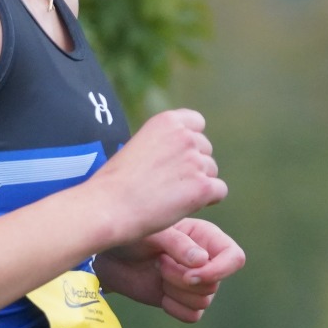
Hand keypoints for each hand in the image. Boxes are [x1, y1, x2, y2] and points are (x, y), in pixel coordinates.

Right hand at [88, 109, 227, 243]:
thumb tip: (184, 151)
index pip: (197, 123)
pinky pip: (219, 191)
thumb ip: (163, 142)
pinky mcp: (203, 186)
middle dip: (193, 165)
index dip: (189, 142)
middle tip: (167, 183)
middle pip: (206, 149)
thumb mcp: (138, 144)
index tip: (175, 158)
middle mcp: (185, 136)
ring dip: (198, 183)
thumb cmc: (116, 182)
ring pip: (212, 171)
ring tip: (169, 196)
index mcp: (168, 121)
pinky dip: (206, 200)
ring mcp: (195, 161)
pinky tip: (184, 206)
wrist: (108, 206)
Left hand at [98, 219, 245, 322]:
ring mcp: (194, 283)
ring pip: (203, 301)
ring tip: (157, 273)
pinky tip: (160, 294)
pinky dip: (175, 308)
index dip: (220, 270)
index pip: (234, 258)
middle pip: (214, 284)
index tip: (191, 274)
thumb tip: (202, 261)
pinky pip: (193, 316)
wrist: (111, 256)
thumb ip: (178, 244)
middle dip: (183, 279)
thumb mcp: (154, 232)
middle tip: (159, 264)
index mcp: (206, 237)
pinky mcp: (181, 300)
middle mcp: (206, 261)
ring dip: (176, 291)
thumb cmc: (133, 235)